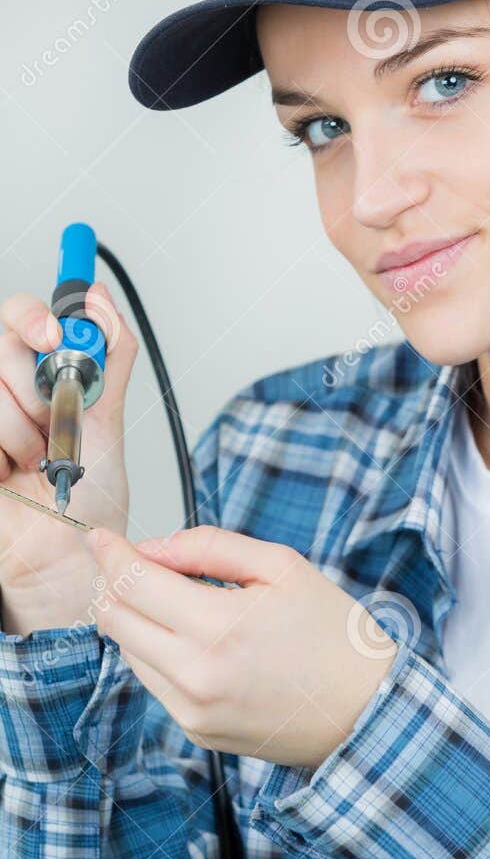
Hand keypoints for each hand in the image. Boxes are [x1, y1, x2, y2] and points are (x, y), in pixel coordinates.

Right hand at [0, 282, 136, 631]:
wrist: (64, 558)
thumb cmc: (86, 501)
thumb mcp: (108, 423)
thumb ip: (110, 359)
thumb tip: (102, 300)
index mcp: (39, 375)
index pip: (22, 315)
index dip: (34, 316)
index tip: (54, 334)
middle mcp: (4, 388)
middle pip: (3, 342)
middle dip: (37, 388)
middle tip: (53, 424)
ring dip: (19, 432)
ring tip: (32, 462)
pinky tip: (5, 474)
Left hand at [86, 523, 397, 769]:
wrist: (367, 711)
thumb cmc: (334, 636)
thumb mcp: (283, 567)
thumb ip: (210, 547)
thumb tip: (153, 548)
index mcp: (219, 627)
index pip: (133, 582)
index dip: (110, 552)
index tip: (102, 536)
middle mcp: (196, 675)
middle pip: (115, 619)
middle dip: (112, 584)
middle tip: (126, 564)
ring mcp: (192, 709)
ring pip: (128, 652)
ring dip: (136, 621)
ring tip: (173, 603)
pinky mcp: (196, 731)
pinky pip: (156, 683)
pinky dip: (160, 655)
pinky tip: (195, 642)